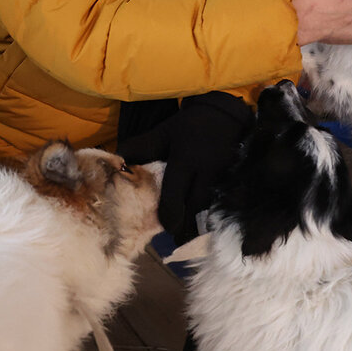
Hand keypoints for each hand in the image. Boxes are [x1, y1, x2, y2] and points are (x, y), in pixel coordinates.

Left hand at [117, 92, 252, 243]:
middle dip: (184, 224)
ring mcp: (222, 176)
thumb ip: (140, 148)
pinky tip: (204, 220)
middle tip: (175, 235)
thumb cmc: (189, 126)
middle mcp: (205, 171)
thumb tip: (118, 163)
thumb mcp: (162, 133)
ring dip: (197, 221)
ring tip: (187, 233)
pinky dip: (210, 213)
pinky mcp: (233, 179)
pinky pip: (220, 202)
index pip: (174, 194)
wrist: (225, 114)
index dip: (168, 214)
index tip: (164, 226)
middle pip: (194, 207)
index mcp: (184, 159)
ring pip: (208, 208)